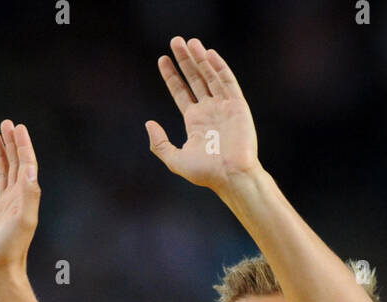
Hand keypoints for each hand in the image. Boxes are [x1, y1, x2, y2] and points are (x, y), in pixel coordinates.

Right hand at [0, 119, 39, 284]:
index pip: (26, 165)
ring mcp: (2, 207)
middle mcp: (16, 200)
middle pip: (15, 165)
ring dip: (0, 155)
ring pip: (1, 174)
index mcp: (25, 197)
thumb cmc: (12, 250)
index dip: (23, 145)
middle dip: (12, 143)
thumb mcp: (24, 221)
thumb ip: (29, 195)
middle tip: (6, 123)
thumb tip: (30, 170)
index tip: (18, 126)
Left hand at [146, 37, 260, 192]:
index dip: (171, 75)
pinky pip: (227, 82)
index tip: (162, 59)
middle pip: (194, 78)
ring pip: (210, 76)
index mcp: (195, 120)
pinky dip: (218, 67)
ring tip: (189, 42)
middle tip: (175, 41)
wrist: (232, 176)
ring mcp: (224, 106)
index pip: (181, 91)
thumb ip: (159, 144)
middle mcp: (209, 110)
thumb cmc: (206, 173)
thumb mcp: (175, 160)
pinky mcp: (237, 106)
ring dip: (200, 59)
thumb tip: (148, 123)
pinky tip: (208, 54)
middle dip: (185, 60)